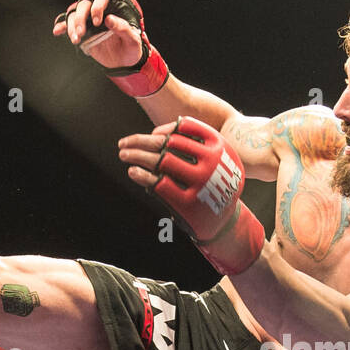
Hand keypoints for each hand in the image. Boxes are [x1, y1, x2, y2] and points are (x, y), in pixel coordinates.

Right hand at [52, 0, 142, 66]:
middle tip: (81, 33)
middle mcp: (99, 9)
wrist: (124, 60)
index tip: (97, 22)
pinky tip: (57, 31)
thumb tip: (109, 19)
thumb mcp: (133, 40)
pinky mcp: (81, 29)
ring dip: (72, 25)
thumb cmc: (131, 48)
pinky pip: (68, 24)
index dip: (97, 7)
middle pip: (84, 3)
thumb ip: (123, 28)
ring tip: (75, 39)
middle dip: (80, 18)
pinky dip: (62, 26)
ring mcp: (88, 19)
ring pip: (74, 13)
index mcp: (114, 6)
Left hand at [119, 118, 262, 275]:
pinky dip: (143, 176)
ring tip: (123, 153)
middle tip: (124, 142)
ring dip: (138, 155)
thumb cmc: (216, 183)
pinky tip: (132, 171)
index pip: (184, 129)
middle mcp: (210, 162)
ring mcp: (199, 182)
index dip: (163, 130)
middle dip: (142, 141)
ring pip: (162, 161)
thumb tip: (155, 134)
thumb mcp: (219, 159)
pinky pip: (159, 184)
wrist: (226, 219)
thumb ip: (196, 144)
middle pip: (168, 144)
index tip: (151, 135)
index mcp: (219, 145)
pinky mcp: (187, 203)